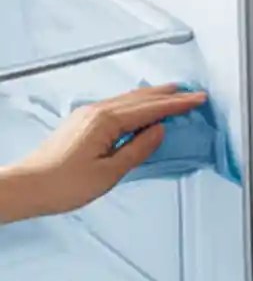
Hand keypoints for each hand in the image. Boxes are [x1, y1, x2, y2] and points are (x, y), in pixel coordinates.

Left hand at [1, 85, 207, 219]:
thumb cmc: (64, 184)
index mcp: (106, 121)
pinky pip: (116, 105)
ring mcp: (87, 115)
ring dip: (153, 96)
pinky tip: (141, 107)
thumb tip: (159, 131)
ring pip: (128, 99)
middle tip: (192, 93)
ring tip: (173, 94)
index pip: (150, 109)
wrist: (26, 187)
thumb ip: (138, 149)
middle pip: (140, 98)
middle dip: (169, 95)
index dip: (177, 104)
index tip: (198, 99)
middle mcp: (96, 112)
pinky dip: (136, 103)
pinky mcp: (81, 122)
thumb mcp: (109, 172)